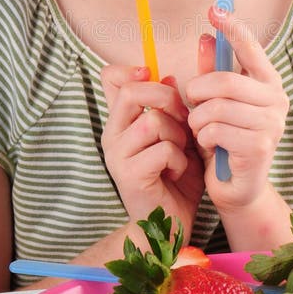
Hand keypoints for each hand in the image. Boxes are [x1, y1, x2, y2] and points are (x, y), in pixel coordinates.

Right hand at [100, 65, 204, 235]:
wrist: (170, 224)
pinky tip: (177, 172)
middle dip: (167, 99)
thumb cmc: (177, 178)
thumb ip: (172, 109)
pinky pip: (163, 150)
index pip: (109, 78)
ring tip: (180, 153)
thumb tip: (167, 77)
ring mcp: (117, 156)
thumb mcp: (179, 135)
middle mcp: (112, 135)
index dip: (131, 69)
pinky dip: (179, 160)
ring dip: (178, 136)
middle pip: (131, 92)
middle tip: (183, 120)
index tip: (153, 77)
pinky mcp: (128, 175)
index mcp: (121, 121)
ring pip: (152, 121)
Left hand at [186, 6, 288, 213]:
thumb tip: (207, 36)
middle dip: (198, 92)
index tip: (214, 9)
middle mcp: (277, 99)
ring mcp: (273, 123)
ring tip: (202, 129)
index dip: (232, 27)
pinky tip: (211, 145)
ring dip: (198, 120)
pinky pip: (216, 131)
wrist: (237, 187)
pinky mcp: (261, 146)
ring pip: (216, 108)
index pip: (250, 47)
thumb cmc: (226, 139)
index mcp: (268, 82)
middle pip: (224, 81)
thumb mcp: (214, 102)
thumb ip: (213, 71)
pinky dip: (203, 138)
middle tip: (192, 104)